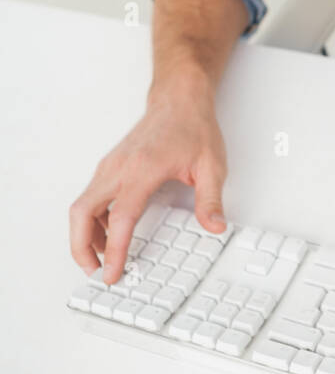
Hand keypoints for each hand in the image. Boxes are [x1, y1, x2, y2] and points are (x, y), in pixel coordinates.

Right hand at [69, 84, 228, 284]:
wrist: (179, 100)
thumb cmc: (192, 128)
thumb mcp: (212, 165)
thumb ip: (211, 200)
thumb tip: (215, 227)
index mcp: (142, 169)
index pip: (121, 217)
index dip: (114, 250)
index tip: (112, 272)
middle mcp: (118, 168)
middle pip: (82, 212)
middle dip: (80, 247)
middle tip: (94, 272)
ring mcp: (110, 167)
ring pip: (81, 206)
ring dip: (85, 235)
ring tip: (102, 258)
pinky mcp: (109, 167)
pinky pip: (90, 198)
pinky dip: (92, 220)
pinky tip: (110, 233)